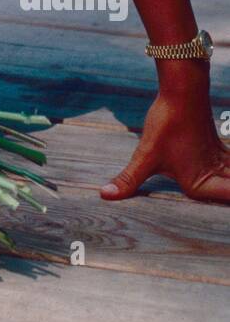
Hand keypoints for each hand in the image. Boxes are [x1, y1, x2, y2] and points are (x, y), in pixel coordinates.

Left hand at [101, 86, 229, 201]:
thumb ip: (128, 179)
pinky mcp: (218, 147)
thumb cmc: (167, 124)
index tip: (223, 230)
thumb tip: (104, 196)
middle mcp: (215, 175)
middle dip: (228, 196)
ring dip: (229, 183)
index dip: (228, 199)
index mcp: (200, 183)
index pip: (228, 200)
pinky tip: (227, 169)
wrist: (183, 92)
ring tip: (223, 188)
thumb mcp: (145, 155)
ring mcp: (220, 160)